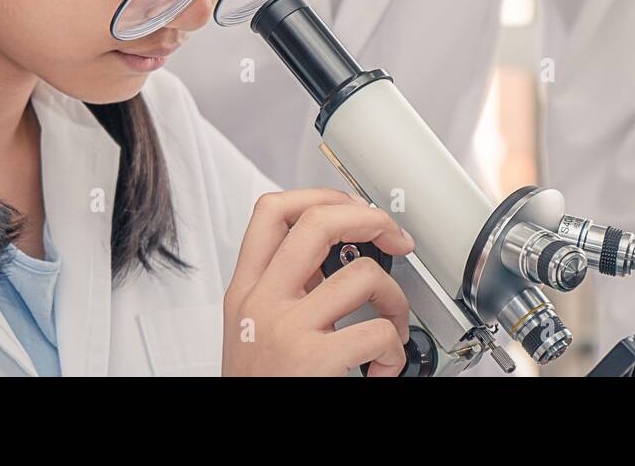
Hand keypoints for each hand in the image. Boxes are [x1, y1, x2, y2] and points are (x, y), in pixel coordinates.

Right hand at [222, 188, 414, 375]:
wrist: (238, 443)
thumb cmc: (262, 387)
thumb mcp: (252, 329)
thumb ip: (285, 290)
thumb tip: (337, 255)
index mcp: (245, 291)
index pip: (270, 212)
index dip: (319, 194)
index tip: (351, 207)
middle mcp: (261, 303)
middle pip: (317, 221)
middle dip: (370, 217)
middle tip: (393, 236)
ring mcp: (286, 330)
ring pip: (363, 275)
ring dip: (395, 300)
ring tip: (390, 327)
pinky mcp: (313, 361)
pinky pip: (378, 333)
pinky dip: (395, 352)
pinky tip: (382, 369)